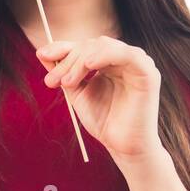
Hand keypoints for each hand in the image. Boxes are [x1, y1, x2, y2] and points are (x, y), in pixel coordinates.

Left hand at [37, 37, 163, 161]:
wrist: (122, 146)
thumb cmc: (103, 121)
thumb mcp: (76, 93)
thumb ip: (63, 73)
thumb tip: (41, 53)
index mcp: (108, 61)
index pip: (83, 46)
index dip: (62, 48)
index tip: (41, 55)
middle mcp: (122, 58)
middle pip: (90, 45)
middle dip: (68, 60)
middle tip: (52, 81)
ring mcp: (136, 63)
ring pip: (104, 46)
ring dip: (80, 61)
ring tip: (67, 82)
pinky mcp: (148, 72)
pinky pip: (127, 54)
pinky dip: (105, 55)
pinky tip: (89, 64)